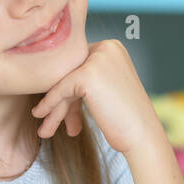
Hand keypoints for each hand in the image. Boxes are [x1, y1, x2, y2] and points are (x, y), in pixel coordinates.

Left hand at [30, 39, 163, 155]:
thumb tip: (53, 77)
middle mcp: (107, 47)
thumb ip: (87, 77)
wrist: (142, 136)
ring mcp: (98, 59)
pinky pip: (61, 89)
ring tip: (45, 129)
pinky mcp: (87, 75)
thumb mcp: (108, 88)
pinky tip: (40, 116)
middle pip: (70, 72)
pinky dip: (49, 103)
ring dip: (54, 107)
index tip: (62, 114)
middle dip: (60, 100)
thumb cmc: (127, 119)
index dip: (69, 89)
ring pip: (64, 81)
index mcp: (114, 47)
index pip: (79, 63)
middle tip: (49, 122)